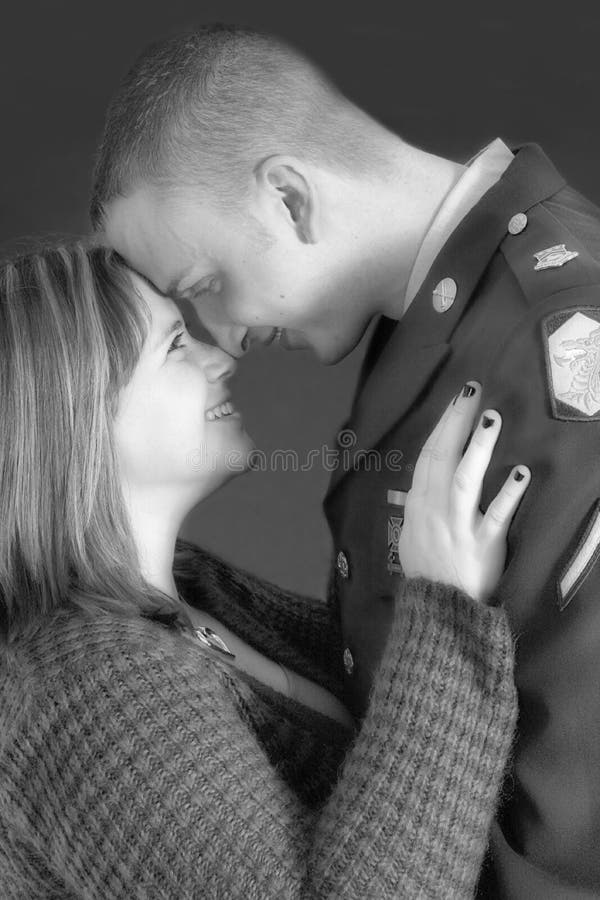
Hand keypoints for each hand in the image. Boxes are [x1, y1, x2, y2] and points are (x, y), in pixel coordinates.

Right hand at [398, 382, 530, 603]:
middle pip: (442, 457)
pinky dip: (508, 494)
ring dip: (478, 448)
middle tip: (472, 390)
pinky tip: (522, 472)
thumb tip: (419, 484)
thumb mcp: (412, 535)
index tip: (455, 400)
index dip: (441, 426)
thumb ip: (418, 506)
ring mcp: (457, 526)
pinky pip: (496, 516)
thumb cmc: (426, 572)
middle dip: (456, 421)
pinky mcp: (482, 544)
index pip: (427, 456)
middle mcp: (434, 509)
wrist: (437, 610)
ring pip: (464, 480)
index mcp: (417, 504)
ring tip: (492, 418)